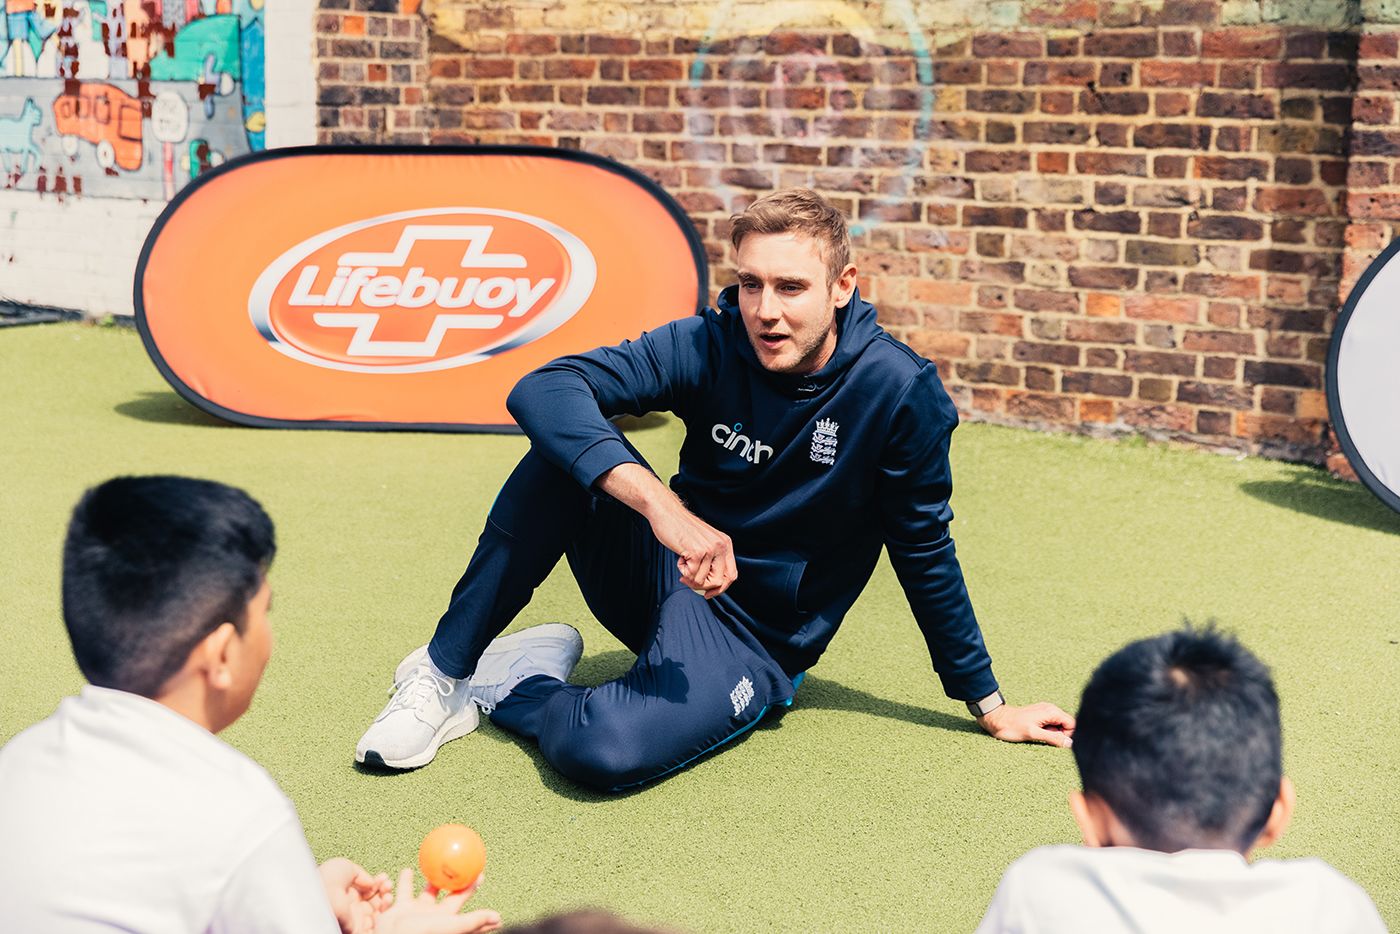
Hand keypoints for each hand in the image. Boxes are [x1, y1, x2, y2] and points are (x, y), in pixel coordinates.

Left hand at [320, 857, 391, 933]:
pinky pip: (375, 927)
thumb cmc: (328, 879)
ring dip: (387, 902)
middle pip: (376, 902)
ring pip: (378, 914)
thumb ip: (361, 874)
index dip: (379, 884)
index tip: (384, 877)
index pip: (368, 891)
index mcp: (347, 894)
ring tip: (387, 894)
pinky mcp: (357, 930)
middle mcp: (352, 908)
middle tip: (388, 885)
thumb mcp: (345, 867)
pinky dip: (385, 915)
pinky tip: (386, 901)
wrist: (320, 896)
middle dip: (385, 892)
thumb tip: (371, 883)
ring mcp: (355, 920)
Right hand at [374, 868, 501, 933]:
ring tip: (435, 862)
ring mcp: (417, 911)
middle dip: (456, 881)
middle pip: (448, 893)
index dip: (472, 888)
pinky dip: (405, 880)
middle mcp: (433, 914)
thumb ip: (472, 921)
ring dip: (431, 879)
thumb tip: (498, 917)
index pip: (463, 899)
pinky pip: (403, 890)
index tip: (481, 873)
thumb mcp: (450, 926)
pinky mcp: (400, 909)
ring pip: (426, 891)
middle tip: (462, 861)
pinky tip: (409, 869)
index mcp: (447, 917)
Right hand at [598, 463, 736, 597]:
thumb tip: (710, 587)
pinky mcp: (696, 552)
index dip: (720, 588)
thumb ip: (711, 560)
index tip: (708, 592)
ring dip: (689, 576)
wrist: (666, 513)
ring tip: (684, 562)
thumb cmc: (681, 529)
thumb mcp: (704, 542)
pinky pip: (691, 576)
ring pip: (703, 581)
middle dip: (703, 586)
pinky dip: (683, 571)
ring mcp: (709, 549)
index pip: (732, 574)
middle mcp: (721, 546)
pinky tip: (680, 558)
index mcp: (725, 543)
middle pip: (719, 581)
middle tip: (689, 581)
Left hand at [976, 702, 1074, 747]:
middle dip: (1060, 735)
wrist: (997, 720)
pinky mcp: (1039, 716)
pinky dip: (1047, 732)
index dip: (1068, 735)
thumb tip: (1070, 743)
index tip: (1057, 741)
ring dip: (1052, 734)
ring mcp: (1044, 712)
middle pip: (1066, 725)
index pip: (1072, 723)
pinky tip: (1037, 733)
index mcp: (1051, 711)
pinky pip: (1050, 726)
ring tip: (1039, 735)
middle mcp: (1050, 709)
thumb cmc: (1012, 727)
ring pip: (1058, 726)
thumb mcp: (1033, 734)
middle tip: (1045, 738)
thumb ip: (1053, 738)